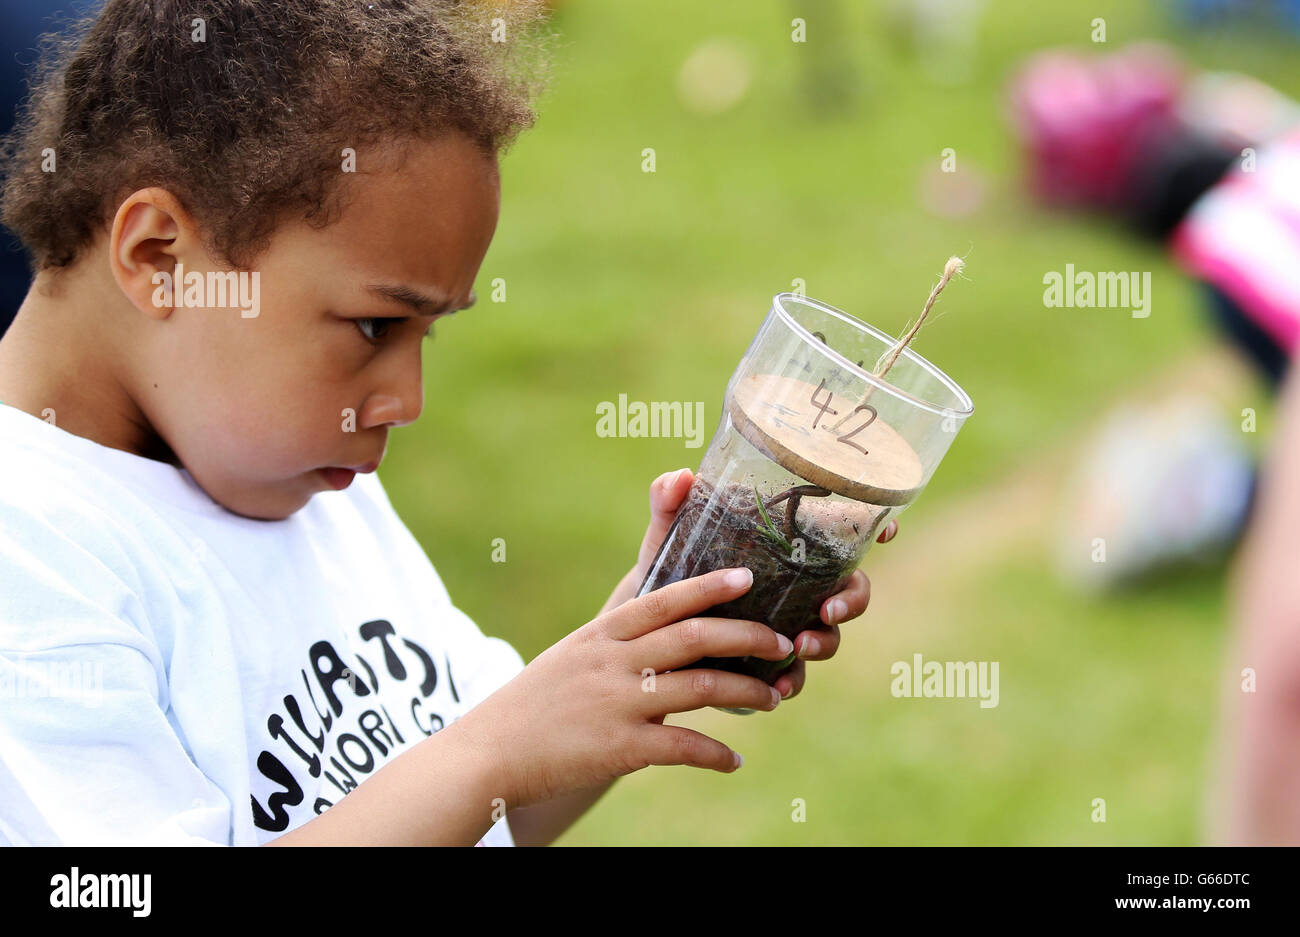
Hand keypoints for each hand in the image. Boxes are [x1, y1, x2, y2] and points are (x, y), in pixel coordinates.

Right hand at [455, 566, 796, 808]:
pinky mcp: (619, 748)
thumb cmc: (535, 703)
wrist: (489, 753)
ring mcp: (617, 703)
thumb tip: (666, 627)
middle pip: (694, 636)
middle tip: (783, 641)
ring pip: (700, 687)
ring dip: (746, 692)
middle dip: (747, 636)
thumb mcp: (573, 654)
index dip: (709, 585)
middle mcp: (613, 661)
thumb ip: (617, 639)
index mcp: (603, 633)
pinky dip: (715, 754)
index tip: (747, 577)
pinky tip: (733, 761)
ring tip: (774, 698)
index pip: (664, 598)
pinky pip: (683, 747)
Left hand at [604, 468, 898, 699]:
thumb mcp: (665, 534)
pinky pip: (794, 676)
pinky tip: (776, 687)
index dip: (876, 528)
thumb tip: (679, 476)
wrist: (641, 625)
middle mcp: (798, 586)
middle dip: (853, 600)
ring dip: (825, 641)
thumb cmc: (664, 569)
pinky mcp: (770, 663)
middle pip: (851, 588)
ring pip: (830, 634)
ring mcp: (789, 625)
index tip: (888, 530)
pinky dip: (791, 681)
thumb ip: (668, 502)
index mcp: (785, 547)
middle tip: (830, 609)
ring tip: (801, 646)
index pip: (843, 534)